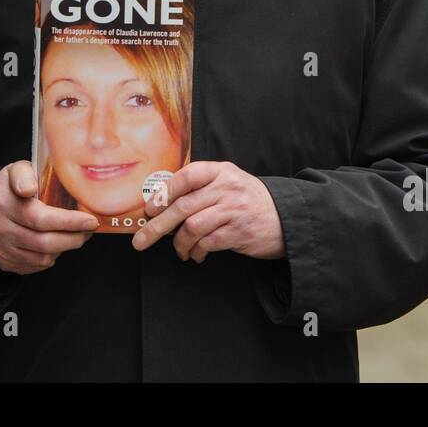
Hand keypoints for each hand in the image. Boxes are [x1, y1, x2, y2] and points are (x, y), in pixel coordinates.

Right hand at [0, 161, 98, 274]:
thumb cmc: (12, 187)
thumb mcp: (17, 171)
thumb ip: (24, 175)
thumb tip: (29, 189)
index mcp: (3, 203)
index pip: (40, 218)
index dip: (69, 222)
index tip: (91, 220)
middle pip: (44, 242)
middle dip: (73, 238)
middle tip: (89, 230)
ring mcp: (0, 248)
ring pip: (42, 258)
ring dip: (65, 248)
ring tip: (76, 236)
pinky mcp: (4, 262)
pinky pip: (35, 266)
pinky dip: (51, 257)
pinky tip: (57, 244)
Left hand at [131, 161, 285, 262]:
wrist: (286, 219)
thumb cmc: (248, 201)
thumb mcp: (228, 183)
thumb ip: (201, 186)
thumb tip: (161, 200)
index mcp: (221, 171)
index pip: (187, 175)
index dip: (164, 192)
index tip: (149, 209)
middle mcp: (227, 188)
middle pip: (183, 206)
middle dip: (157, 226)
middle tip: (141, 239)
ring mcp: (234, 210)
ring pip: (192, 226)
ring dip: (178, 243)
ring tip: (179, 250)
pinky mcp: (239, 232)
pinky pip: (207, 243)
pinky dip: (196, 251)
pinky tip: (196, 254)